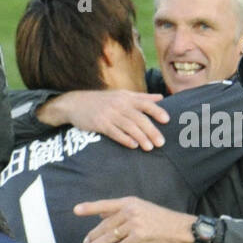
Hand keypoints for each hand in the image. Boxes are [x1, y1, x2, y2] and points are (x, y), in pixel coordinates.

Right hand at [39, 89, 167, 150]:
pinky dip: (125, 139)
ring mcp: (109, 114)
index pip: (145, 103)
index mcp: (126, 97)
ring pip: (129, 127)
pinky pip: (115, 132)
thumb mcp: (121, 95)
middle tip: (161, 142)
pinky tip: (133, 146)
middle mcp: (119, 105)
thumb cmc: (101, 100)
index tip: (167, 120)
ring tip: (150, 147)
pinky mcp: (100, 124)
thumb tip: (161, 98)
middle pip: (139, 118)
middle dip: (151, 130)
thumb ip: (141, 97)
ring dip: (141, 137)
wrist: (75, 103)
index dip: (157, 111)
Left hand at [75, 196, 195, 242]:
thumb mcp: (141, 209)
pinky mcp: (139, 237)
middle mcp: (130, 211)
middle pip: (105, 225)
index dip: (89, 208)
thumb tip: (101, 215)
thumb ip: (121, 212)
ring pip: (109, 237)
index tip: (75, 210)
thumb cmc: (161, 220)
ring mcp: (134, 224)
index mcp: (129, 202)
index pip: (105, 205)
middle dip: (93, 235)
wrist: (181, 228)